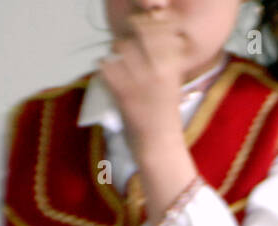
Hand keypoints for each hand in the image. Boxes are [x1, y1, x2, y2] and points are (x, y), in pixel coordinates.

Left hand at [100, 12, 193, 159]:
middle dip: (129, 38)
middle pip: (138, 33)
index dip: (147, 27)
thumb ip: (165, 61)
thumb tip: (152, 39)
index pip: (158, 29)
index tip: (141, 35)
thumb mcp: (173, 85)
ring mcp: (140, 80)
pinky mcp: (122, 91)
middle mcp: (159, 69)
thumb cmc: (165, 117)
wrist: (159, 146)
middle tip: (125, 49)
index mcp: (174, 66)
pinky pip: (106, 66)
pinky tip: (107, 75)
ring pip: (120, 47)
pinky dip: (103, 68)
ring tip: (116, 63)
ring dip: (115, 52)